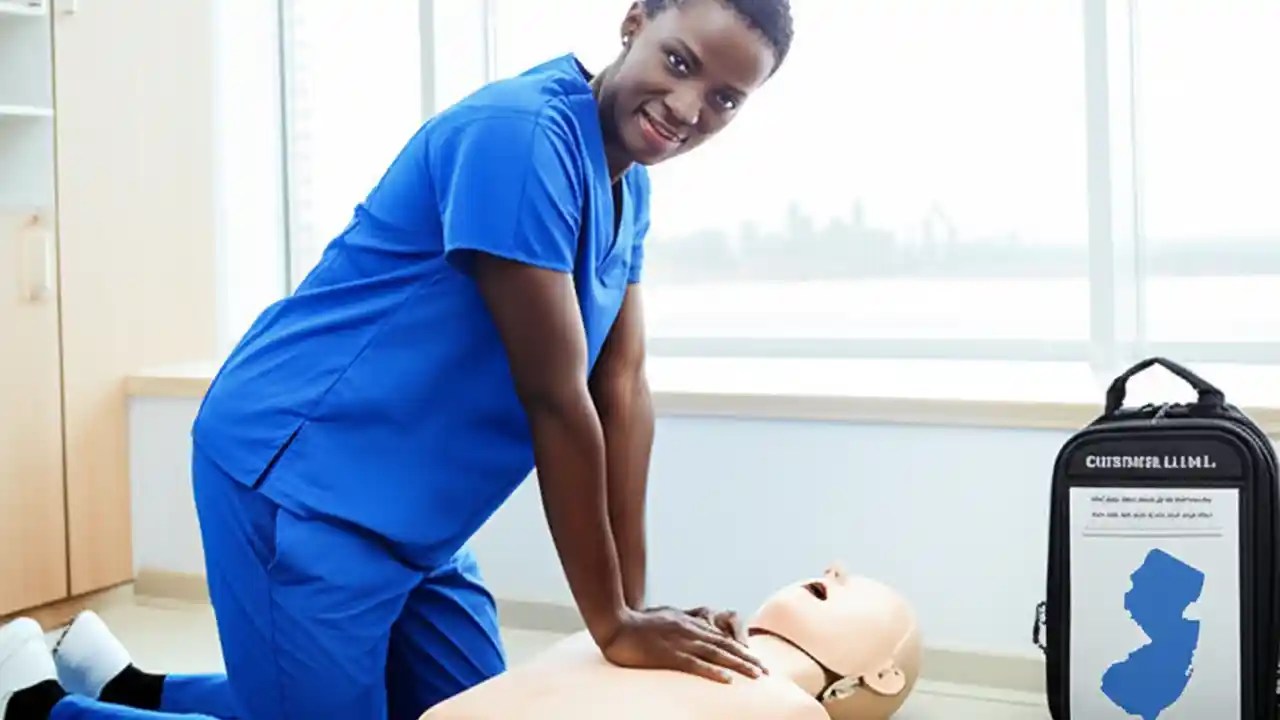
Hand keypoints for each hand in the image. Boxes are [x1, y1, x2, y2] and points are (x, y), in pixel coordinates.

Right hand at [600, 607, 767, 683]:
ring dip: (738, 665)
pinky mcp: (668, 654)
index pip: (722, 637)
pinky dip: (712, 672)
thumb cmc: (638, 623)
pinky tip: (727, 680)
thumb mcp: (667, 616)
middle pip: (725, 645)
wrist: (615, 624)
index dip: (741, 649)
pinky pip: (694, 664)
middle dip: (747, 659)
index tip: (756, 660)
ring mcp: (680, 642)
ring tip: (755, 675)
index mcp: (690, 623)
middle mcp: (690, 630)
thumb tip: (699, 627)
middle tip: (765, 672)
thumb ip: (685, 621)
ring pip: (716, 654)